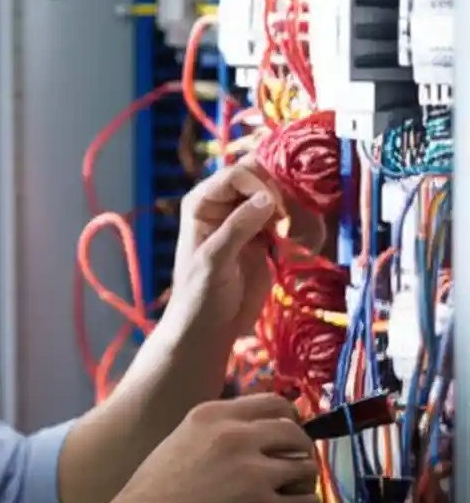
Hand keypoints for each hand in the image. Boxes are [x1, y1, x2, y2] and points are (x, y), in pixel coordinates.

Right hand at [112, 394, 318, 502]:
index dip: (290, 419)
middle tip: (292, 467)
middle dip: (300, 451)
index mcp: (212, 415)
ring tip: (288, 491)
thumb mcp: (185, 438)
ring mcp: (250, 472)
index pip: (274, 403)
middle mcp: (234, 436)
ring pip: (307, 467)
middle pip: (295, 432)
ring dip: (302, 481)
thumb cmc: (160, 485)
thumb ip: (221, 427)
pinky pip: (307, 501)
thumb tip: (263, 428)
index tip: (287, 436)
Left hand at [165, 154, 325, 350]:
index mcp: (202, 202)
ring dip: (295, 210)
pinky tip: (303, 243)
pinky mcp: (264, 236)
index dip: (260, 184)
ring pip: (278, 196)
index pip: (236, 174)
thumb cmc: (200, 295)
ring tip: (301, 234)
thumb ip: (238, 227)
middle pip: (260, 179)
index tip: (276, 209)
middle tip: (294, 218)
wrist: (209, 328)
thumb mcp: (215, 260)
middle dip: (283, 192)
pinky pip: (286, 219)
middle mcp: (224, 204)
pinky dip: (299, 226)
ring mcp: (245, 219)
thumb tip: (267, 197)